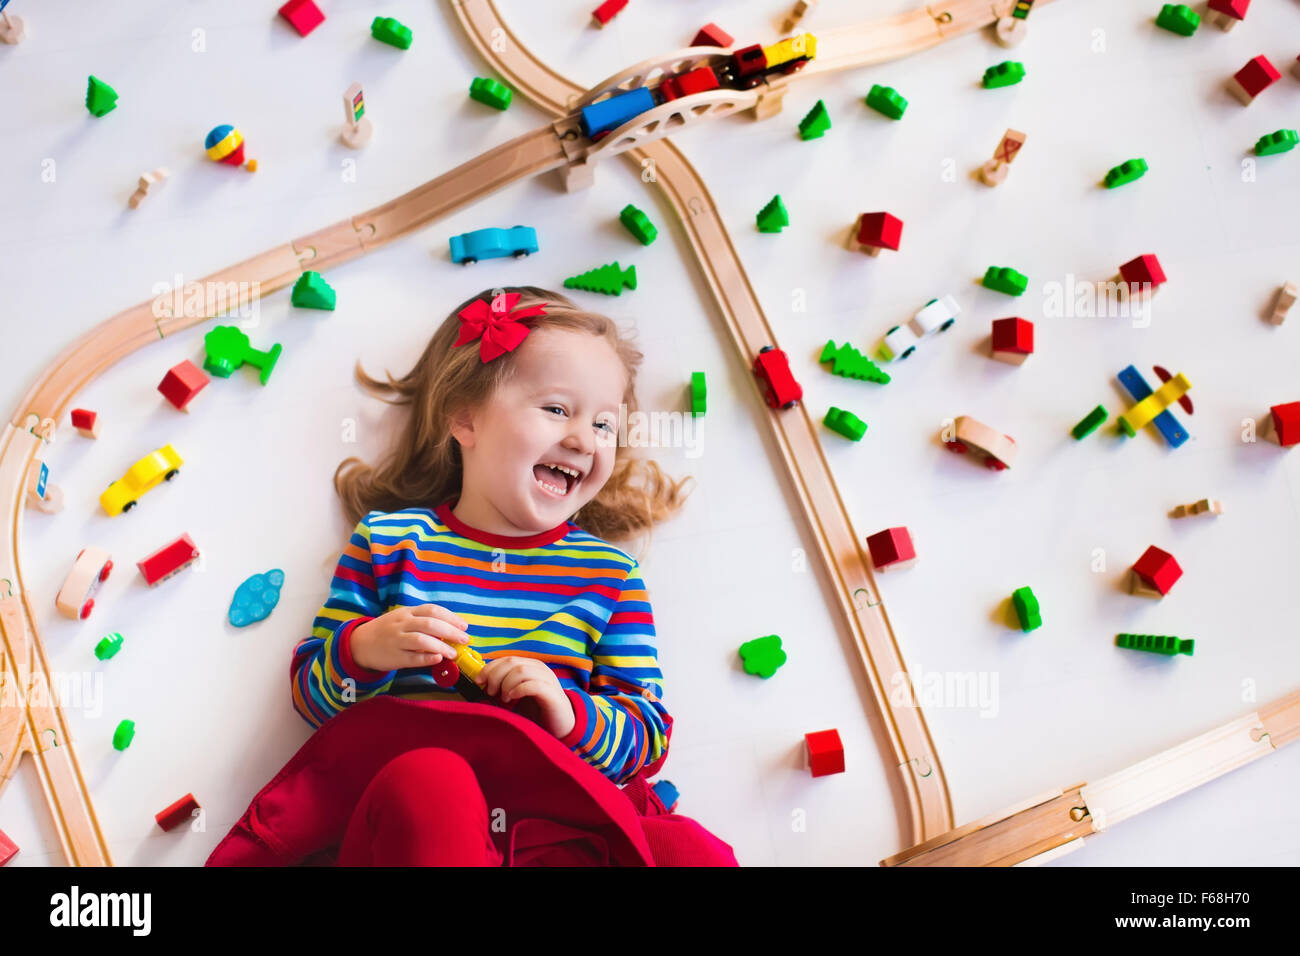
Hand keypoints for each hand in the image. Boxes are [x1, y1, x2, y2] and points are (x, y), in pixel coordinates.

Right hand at [349, 604, 469, 672]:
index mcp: (407, 612)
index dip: (451, 617)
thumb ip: (423, 622)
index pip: (432, 610)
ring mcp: (396, 640)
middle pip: (430, 624)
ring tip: (453, 653)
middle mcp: (402, 624)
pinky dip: (427, 658)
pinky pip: (412, 657)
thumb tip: (451, 630)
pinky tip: (437, 659)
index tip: (464, 626)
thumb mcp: (403, 620)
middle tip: (464, 640)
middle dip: (451, 632)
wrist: (360, 644)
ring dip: (441, 647)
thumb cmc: (388, 631)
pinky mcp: (393, 656)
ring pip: (422, 640)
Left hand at [476, 657, 574, 738]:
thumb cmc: (536, 711)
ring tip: (503, 698)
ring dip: (506, 684)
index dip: (490, 668)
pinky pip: (533, 685)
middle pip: (512, 662)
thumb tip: (482, 685)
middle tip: (490, 691)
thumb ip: (503, 687)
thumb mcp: (517, 696)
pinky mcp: (552, 694)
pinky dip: (518, 690)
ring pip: (521, 670)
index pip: (506, 658)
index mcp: (530, 666)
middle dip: (495, 675)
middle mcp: (539, 669)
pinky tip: (512, 698)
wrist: (561, 726)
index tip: (479, 681)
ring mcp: (547, 680)